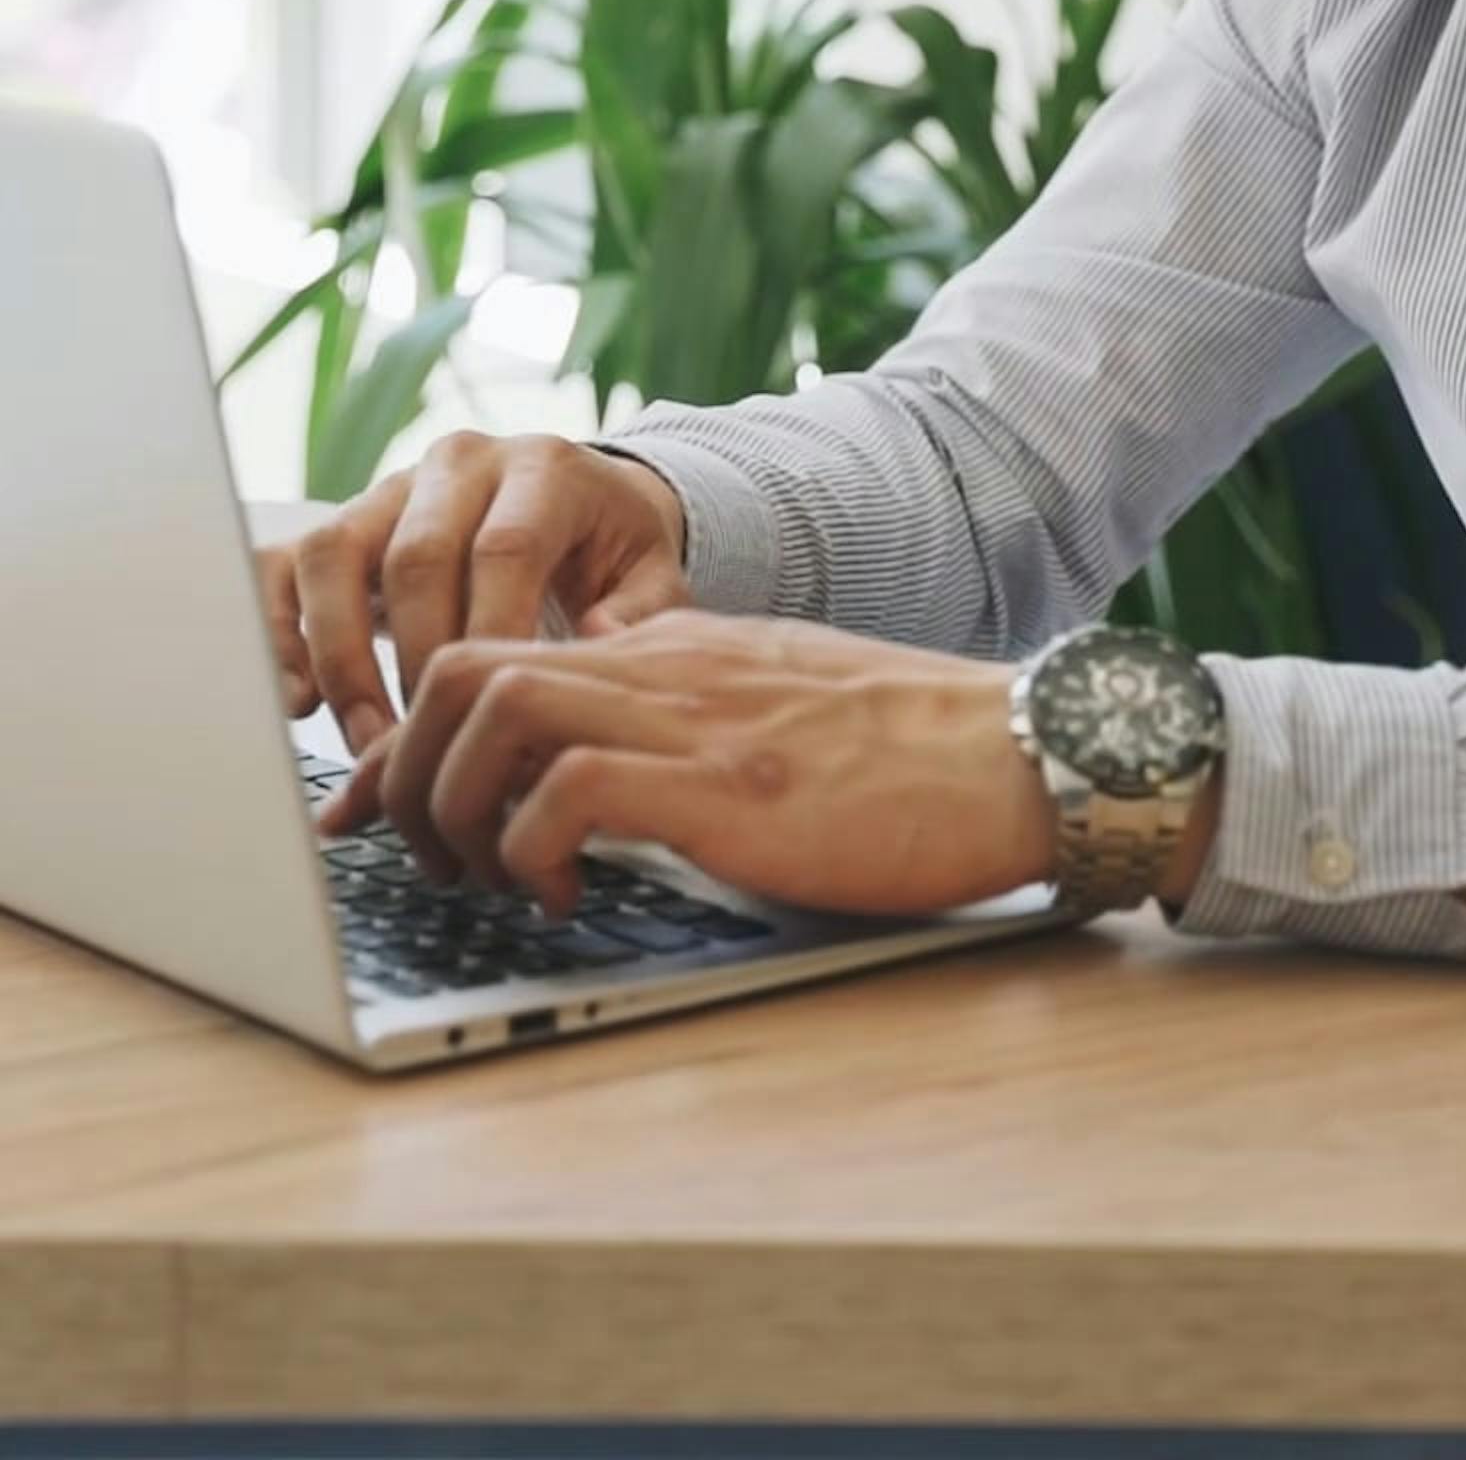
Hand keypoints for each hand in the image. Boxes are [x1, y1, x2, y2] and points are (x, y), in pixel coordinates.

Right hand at [258, 433, 692, 755]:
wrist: (581, 508)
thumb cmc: (612, 555)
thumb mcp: (652, 577)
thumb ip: (637, 617)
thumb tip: (594, 649)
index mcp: (543, 469)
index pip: (502, 547)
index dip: (489, 638)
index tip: (490, 720)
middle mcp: (460, 463)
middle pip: (416, 555)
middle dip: (414, 664)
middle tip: (426, 750)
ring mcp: (391, 488)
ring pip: (335, 552)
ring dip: (340, 657)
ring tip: (368, 743)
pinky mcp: (343, 521)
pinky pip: (283, 563)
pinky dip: (277, 631)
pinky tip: (295, 700)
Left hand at [311, 608, 1062, 918]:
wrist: (1019, 750)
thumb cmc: (908, 752)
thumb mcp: (773, 709)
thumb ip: (687, 719)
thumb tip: (601, 778)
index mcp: (671, 649)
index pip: (493, 656)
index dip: (406, 740)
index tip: (366, 810)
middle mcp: (664, 665)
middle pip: (460, 669)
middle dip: (406, 770)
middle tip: (428, 859)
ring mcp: (693, 719)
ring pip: (494, 710)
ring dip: (456, 805)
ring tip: (491, 878)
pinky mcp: (726, 787)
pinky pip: (571, 787)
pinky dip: (533, 847)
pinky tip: (567, 896)